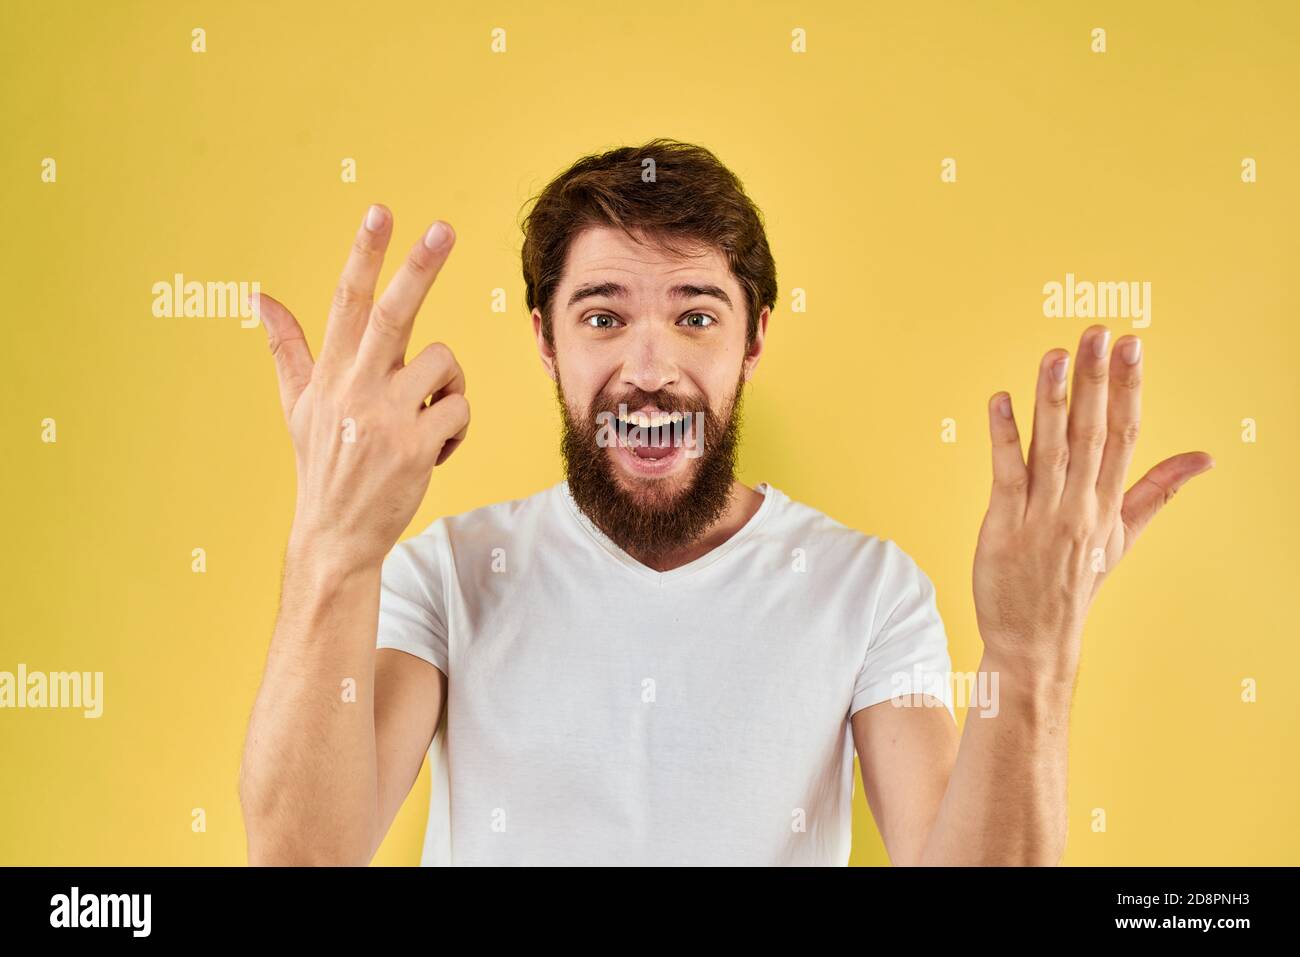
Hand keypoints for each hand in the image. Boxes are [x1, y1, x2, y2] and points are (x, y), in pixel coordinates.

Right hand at [253, 205, 468, 572]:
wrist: (335, 535)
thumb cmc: (324, 465)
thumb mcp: (298, 405)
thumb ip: (288, 348)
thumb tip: (260, 297)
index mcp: (330, 374)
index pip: (346, 302)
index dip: (364, 254)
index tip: (380, 212)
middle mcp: (355, 389)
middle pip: (392, 314)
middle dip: (419, 268)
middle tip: (444, 228)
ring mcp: (385, 418)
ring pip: (445, 364)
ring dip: (450, 384)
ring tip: (428, 416)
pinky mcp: (415, 447)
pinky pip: (459, 409)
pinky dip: (458, 426)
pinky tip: (436, 448)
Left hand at [973, 324, 1212, 681]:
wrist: (1034, 639)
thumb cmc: (1073, 583)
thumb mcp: (1121, 536)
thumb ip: (1157, 490)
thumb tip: (1205, 457)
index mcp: (1108, 503)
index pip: (1124, 434)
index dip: (1128, 388)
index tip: (1133, 346)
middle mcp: (1080, 505)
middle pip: (1091, 432)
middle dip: (1096, 381)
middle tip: (1099, 334)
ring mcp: (1043, 514)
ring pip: (1051, 447)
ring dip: (1052, 399)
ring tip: (1055, 354)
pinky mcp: (1005, 524)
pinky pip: (1007, 472)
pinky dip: (1003, 435)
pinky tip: (999, 399)